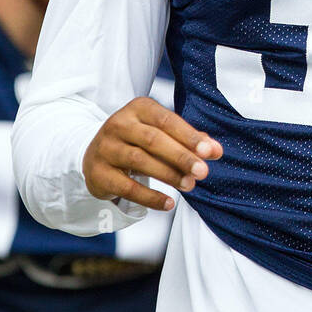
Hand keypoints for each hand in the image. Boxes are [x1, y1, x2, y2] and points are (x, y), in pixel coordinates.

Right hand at [82, 97, 222, 211]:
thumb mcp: (161, 133)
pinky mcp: (98, 173)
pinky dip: (149, 197)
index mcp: (138, 108)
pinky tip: (168, 203)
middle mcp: (118, 124)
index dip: (189, 136)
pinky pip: (126, 187)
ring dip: (168, 175)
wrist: (95, 157)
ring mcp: (106, 148)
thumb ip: (189, 140)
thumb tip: (215, 151)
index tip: (210, 152)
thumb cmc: (138, 142)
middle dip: (181, 156)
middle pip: (153, 139)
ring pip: (139, 160)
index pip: (167, 120)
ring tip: (189, 185)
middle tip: (203, 172)